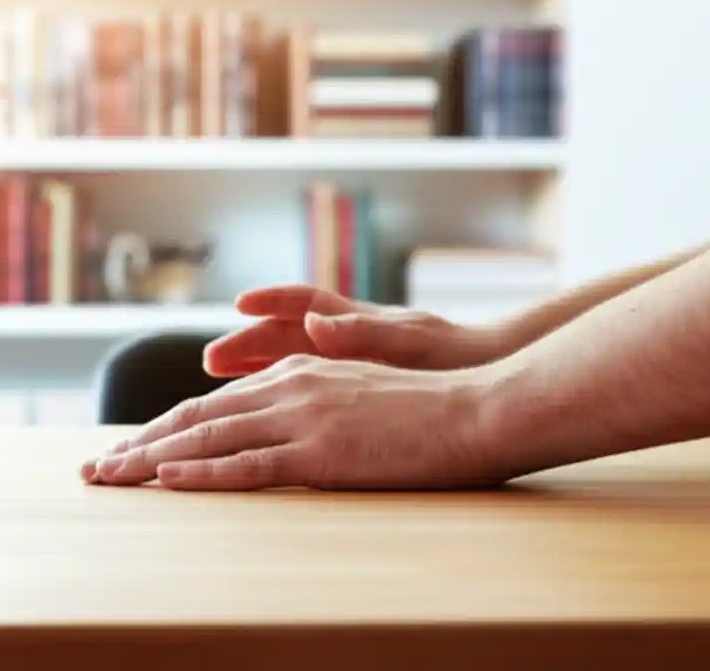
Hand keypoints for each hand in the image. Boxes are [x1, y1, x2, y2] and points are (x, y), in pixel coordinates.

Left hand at [81, 354, 507, 490]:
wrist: (478, 408)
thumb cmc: (429, 408)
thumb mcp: (360, 390)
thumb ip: (315, 394)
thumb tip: (277, 411)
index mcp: (296, 373)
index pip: (213, 406)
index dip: (163, 429)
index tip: (126, 451)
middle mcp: (288, 388)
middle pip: (193, 420)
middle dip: (136, 445)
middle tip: (95, 470)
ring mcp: (302, 419)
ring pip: (207, 440)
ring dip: (149, 461)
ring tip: (107, 477)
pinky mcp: (321, 452)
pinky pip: (247, 466)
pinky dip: (200, 475)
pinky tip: (164, 483)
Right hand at [204, 285, 514, 376]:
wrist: (500, 383)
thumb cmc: (462, 358)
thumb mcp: (413, 344)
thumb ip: (362, 333)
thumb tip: (313, 322)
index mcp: (362, 321)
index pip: (305, 299)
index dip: (270, 302)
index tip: (239, 307)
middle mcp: (352, 338)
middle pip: (286, 334)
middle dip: (246, 345)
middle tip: (210, 362)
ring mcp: (355, 365)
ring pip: (293, 362)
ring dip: (257, 369)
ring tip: (218, 382)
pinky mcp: (361, 392)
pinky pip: (311, 387)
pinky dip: (283, 391)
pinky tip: (262, 410)